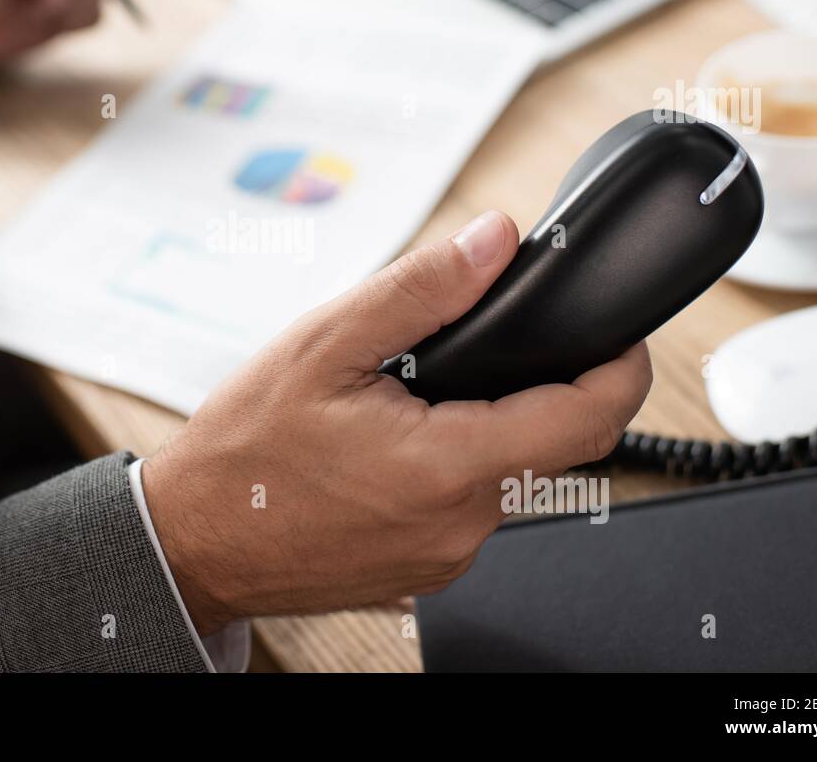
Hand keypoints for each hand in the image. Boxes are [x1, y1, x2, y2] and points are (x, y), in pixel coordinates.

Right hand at [141, 211, 651, 635]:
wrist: (194, 542)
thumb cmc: (244, 453)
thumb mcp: (325, 345)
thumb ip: (420, 289)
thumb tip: (493, 241)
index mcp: (444, 466)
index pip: (589, 421)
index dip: (622, 371)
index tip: (620, 340)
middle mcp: (459, 526)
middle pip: (550, 446)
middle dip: (526, 391)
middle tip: (462, 356)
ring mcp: (445, 559)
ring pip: (508, 478)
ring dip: (482, 431)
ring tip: (405, 404)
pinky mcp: (425, 573)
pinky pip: (468, 510)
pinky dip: (451, 469)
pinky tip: (389, 450)